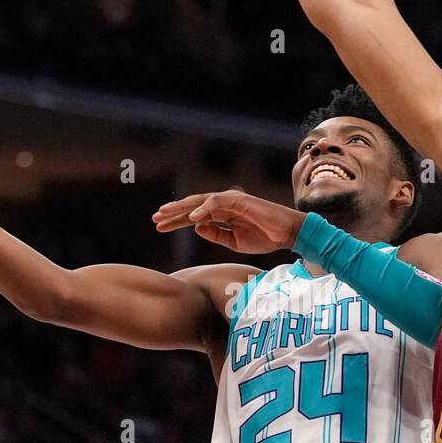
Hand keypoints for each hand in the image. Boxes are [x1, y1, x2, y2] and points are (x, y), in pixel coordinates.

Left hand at [152, 189, 305, 254]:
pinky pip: (217, 203)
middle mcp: (224, 205)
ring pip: (201, 202)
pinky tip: (191, 219)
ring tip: (165, 214)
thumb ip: (216, 235)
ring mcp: (231, 200)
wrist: (287, 234)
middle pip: (193, 207)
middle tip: (155, 218)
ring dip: (182, 208)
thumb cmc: (265, 237)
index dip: (176, 222)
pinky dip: (203, 209)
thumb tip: (196, 227)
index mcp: (222, 215)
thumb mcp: (234, 242)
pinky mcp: (240, 200)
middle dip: (173, 213)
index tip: (159, 227)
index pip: (194, 217)